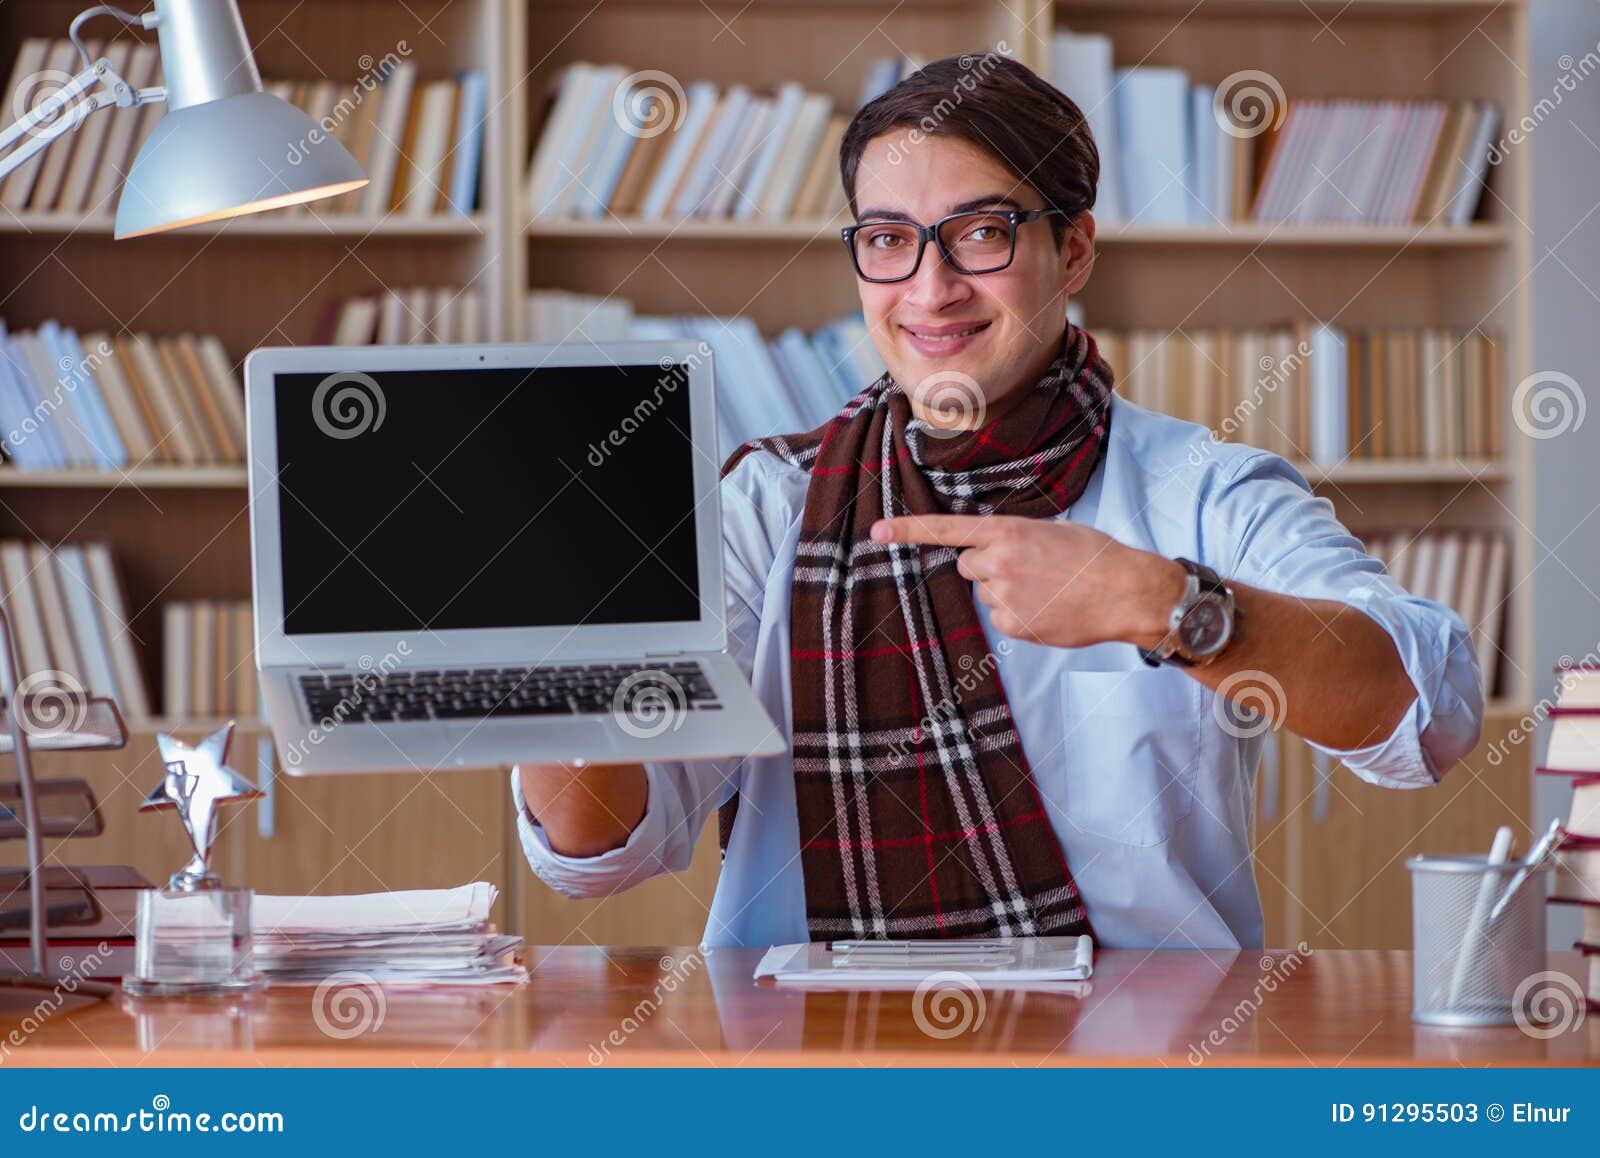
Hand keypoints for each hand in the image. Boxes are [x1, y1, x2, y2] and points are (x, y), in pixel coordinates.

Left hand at [870, 514, 1185, 650]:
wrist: (1126, 592)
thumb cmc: (1095, 557)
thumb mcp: (1053, 529)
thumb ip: (1018, 536)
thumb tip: (1000, 548)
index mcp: (1008, 531)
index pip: (948, 530)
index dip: (909, 530)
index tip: (877, 531)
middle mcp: (998, 563)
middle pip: (966, 566)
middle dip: (987, 566)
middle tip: (1027, 568)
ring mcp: (1004, 597)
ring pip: (986, 593)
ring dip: (1007, 591)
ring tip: (1046, 589)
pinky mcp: (1014, 625)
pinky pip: (1002, 617)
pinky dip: (1020, 614)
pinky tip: (1048, 608)